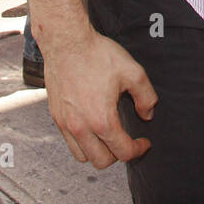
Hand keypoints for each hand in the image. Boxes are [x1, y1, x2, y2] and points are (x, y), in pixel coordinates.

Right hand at [43, 25, 157, 169]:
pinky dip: (82, 143)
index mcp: (102, 120)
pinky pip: (69, 143)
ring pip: (82, 156)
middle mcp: (81, 127)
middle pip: (102, 162)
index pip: (123, 152)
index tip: (143, 143)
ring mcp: (65, 124)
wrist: (66, 42)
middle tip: (127, 141)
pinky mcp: (56, 117)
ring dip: (98, 152)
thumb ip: (146, 96)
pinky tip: (92, 128)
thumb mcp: (132, 72)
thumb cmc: (97, 54)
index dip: (138, 150)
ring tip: (108, 138)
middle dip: (118, 155)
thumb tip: (147, 114)